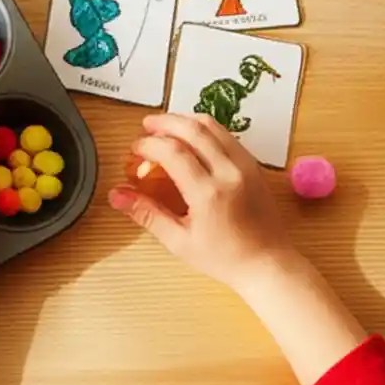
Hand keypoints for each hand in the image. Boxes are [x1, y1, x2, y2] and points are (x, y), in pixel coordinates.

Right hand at [108, 113, 297, 290]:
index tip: (135, 149)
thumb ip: (146, 213)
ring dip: (186, 120)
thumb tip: (116, 195)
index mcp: (208, 193)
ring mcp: (246, 166)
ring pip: (214, 126)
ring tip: (166, 127)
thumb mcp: (178, 241)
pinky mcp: (255, 166)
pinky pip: (227, 136)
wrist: (267, 263)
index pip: (173, 152)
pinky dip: (206, 130)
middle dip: (165, 122)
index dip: (149, 144)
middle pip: (193, 129)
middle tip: (146, 126)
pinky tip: (192, 139)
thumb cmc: (223, 258)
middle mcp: (230, 173)